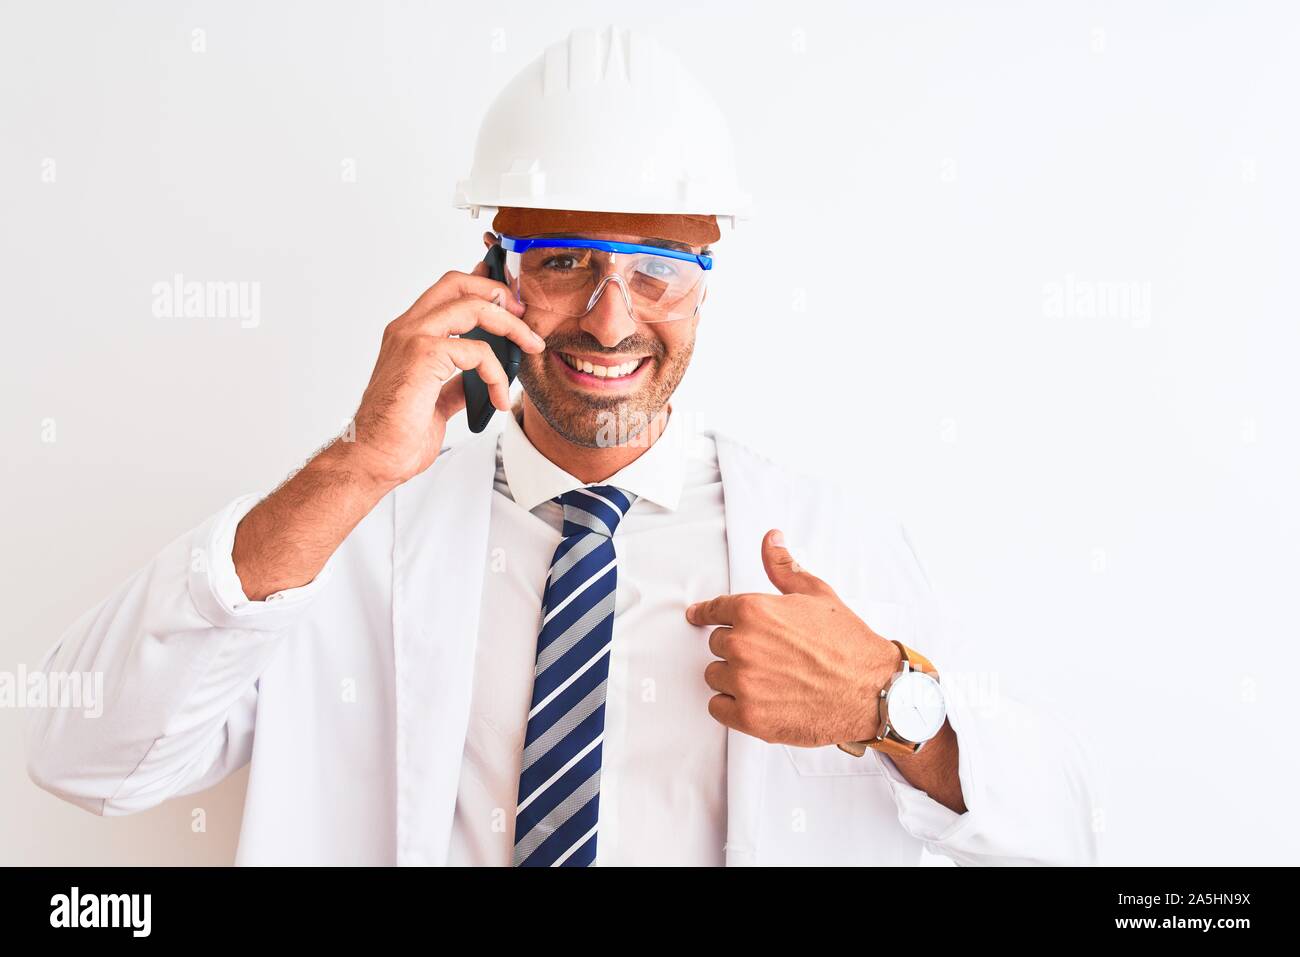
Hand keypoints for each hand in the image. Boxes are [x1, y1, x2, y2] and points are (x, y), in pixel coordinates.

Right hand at [232, 262, 543, 599]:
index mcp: (407, 335)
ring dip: (510, 326)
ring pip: (473, 306)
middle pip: (458, 283)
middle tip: (524, 316)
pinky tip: (498, 398)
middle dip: (498, 292)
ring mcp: (413, 338)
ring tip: (531, 346)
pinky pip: (478, 350)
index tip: (510, 303)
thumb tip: (477, 381)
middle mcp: (407, 329)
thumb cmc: (396, 435)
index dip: (481, 287)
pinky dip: (498, 373)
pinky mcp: (424, 355)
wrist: (374, 458)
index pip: (447, 291)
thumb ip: (455, 385)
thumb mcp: (436, 402)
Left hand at [685, 529, 903, 746]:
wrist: (871, 690)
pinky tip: (758, 700)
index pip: (714, 610)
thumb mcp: (816, 594)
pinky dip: (732, 706)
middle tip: (769, 656)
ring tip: (769, 679)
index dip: (707, 614)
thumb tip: (771, 540)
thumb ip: (784, 568)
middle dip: (737, 648)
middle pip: (717, 644)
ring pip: (715, 676)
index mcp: (754, 611)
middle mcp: (743, 645)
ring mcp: (744, 682)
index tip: (697, 616)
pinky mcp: (749, 717)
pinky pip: (717, 707)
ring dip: (733, 678)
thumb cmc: (847, 644)